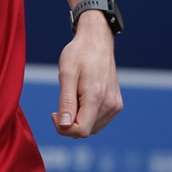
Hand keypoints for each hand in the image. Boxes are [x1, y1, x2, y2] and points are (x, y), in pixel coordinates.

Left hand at [54, 18, 121, 137]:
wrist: (97, 41)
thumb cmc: (78, 54)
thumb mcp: (66, 74)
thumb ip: (66, 102)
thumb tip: (64, 126)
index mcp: (96, 97)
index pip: (81, 131)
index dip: (63, 128)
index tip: (54, 113)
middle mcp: (110, 104)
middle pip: (85, 131)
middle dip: (70, 122)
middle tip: (64, 100)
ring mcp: (115, 105)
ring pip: (92, 128)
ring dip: (79, 119)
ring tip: (75, 96)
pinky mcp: (117, 104)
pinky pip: (99, 121)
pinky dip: (88, 116)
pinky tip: (83, 98)